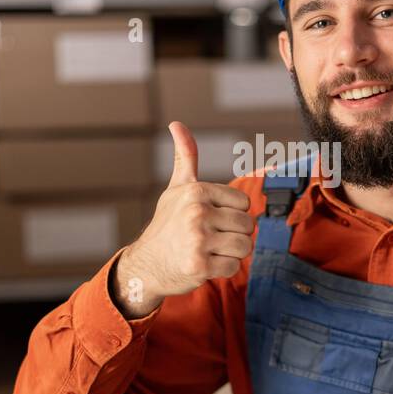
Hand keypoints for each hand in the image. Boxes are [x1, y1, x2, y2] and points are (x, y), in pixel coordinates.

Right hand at [111, 120, 255, 317]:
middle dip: (233, 235)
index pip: (244, 203)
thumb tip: (176, 124)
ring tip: (208, 251)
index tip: (211, 219)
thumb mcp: (176, 188)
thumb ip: (185, 157)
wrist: (145, 265)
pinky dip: (222, 270)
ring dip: (230, 253)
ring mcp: (198, 240)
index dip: (231, 214)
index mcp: (196, 191)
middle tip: (210, 239)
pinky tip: (204, 265)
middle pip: (247, 225)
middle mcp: (197, 212)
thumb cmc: (167, 225)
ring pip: (244, 246)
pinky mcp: (199, 265)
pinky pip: (233, 267)